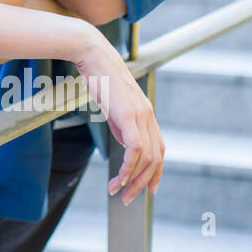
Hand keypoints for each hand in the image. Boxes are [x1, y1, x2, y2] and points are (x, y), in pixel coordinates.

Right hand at [72, 26, 164, 204]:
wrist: (92, 54)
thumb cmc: (98, 75)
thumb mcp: (112, 104)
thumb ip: (121, 124)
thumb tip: (126, 143)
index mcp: (145, 112)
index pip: (158, 148)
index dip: (156, 170)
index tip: (149, 187)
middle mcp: (148, 114)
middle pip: (156, 158)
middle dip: (145, 182)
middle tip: (131, 198)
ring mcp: (140, 115)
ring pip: (147, 159)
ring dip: (133, 181)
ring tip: (119, 193)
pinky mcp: (129, 116)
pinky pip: (135, 151)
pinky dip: (127, 170)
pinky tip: (116, 180)